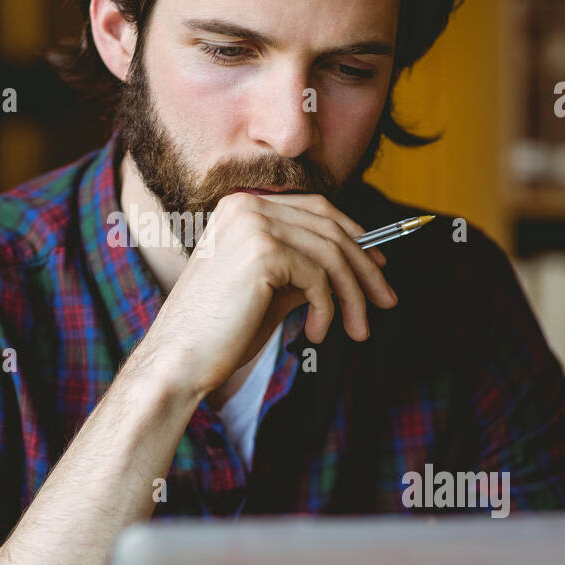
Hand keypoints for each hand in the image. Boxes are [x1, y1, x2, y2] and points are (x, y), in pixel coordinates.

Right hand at [133, 191, 397, 398]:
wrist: (179, 359)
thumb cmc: (219, 331)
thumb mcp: (270, 289)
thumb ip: (304, 268)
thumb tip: (354, 265)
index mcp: (242, 206)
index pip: (317, 209)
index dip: (356, 236)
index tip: (379, 267)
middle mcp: (247, 205)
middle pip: (331, 227)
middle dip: (366, 267)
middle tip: (385, 301)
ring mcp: (253, 224)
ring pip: (331, 253)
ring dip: (353, 295)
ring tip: (357, 330)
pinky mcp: (262, 251)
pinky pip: (318, 278)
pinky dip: (327, 309)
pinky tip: (316, 334)